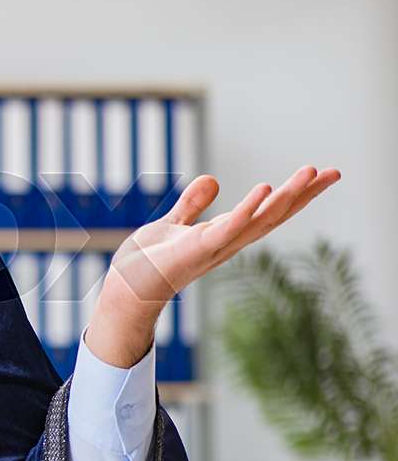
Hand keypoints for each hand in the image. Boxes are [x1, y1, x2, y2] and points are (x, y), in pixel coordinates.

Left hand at [83, 165, 342, 366]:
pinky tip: (265, 189)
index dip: (296, 195)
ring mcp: (215, 247)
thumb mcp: (173, 224)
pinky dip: (247, 209)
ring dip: (286, 198)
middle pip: (274, 216)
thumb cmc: (148, 262)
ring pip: (259, 221)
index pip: (268, 212)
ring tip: (310, 173)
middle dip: (304, 195)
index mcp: (225, 235)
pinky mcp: (196, 249)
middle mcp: (228, 243)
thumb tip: (212, 179)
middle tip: (334, 172)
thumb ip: (192, 205)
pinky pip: (228, 227)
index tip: (322, 174)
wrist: (126, 288)